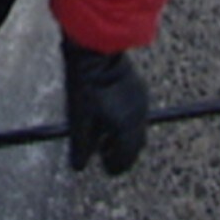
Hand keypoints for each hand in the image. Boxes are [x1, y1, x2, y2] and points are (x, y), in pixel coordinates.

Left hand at [62, 38, 148, 174]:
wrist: (98, 51)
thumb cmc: (86, 83)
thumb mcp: (79, 118)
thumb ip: (81, 145)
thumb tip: (78, 167)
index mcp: (126, 126)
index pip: (126, 156)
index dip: (116, 166)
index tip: (105, 168)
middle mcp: (138, 116)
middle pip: (136, 145)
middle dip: (122, 154)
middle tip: (105, 156)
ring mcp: (141, 101)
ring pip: (138, 130)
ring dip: (125, 139)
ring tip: (106, 138)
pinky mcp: (139, 90)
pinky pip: (137, 115)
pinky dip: (127, 124)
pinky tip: (111, 118)